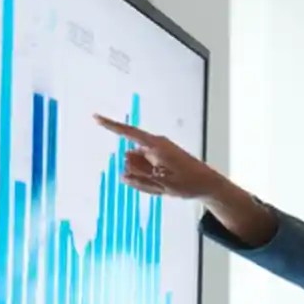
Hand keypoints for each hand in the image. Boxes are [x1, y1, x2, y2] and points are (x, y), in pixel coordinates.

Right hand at [94, 114, 225, 198]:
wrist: (208, 185)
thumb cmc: (189, 183)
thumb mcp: (164, 186)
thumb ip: (141, 180)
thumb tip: (122, 174)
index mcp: (156, 145)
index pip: (128, 133)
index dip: (111, 126)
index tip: (95, 117)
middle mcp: (154, 145)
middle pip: (130, 159)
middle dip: (137, 172)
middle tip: (162, 181)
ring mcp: (156, 152)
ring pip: (136, 167)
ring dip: (145, 178)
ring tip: (167, 183)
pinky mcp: (158, 160)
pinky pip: (144, 171)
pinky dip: (150, 180)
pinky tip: (167, 183)